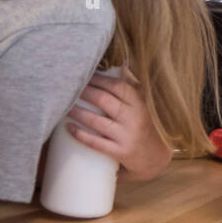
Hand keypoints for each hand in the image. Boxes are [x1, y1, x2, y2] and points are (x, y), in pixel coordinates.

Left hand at [67, 67, 171, 181]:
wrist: (155, 159)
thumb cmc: (145, 128)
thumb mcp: (144, 107)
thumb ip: (133, 89)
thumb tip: (121, 64)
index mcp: (142, 104)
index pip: (119, 87)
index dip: (100, 80)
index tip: (86, 75)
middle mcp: (136, 118)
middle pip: (105, 101)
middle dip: (86, 93)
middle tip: (70, 88)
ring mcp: (128, 136)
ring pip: (98, 121)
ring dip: (78, 112)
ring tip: (65, 106)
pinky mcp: (121, 152)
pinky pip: (96, 143)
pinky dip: (80, 134)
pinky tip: (69, 128)